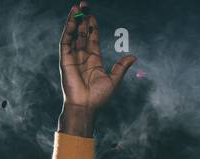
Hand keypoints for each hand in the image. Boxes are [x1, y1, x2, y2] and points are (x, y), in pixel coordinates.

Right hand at [57, 2, 134, 134]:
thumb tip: (134, 56)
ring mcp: (73, 56)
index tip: (92, 15)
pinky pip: (66, 41)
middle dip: (83, 19)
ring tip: (77, 8)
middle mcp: (83, 56)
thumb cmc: (99, 97)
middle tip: (84, 4)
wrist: (87, 106)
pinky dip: (69, 30)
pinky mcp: (65, 59)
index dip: (92, 27)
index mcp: (94, 60)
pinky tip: (72, 20)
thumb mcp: (114, 80)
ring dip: (75, 21)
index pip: (92, 39)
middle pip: (82, 33)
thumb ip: (122, 67)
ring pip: (74, 34)